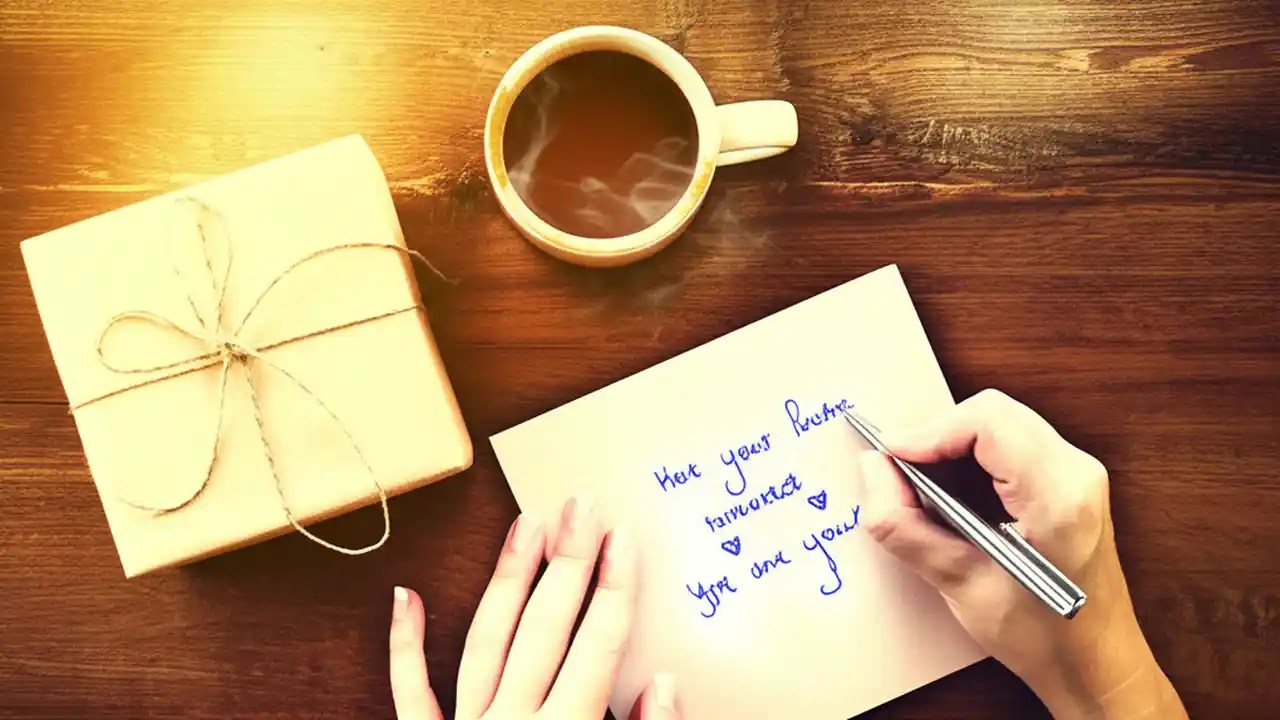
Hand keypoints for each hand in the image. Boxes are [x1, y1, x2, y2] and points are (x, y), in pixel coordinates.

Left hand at [388, 498, 682, 719]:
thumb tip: (664, 683)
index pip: (597, 650)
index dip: (614, 592)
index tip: (623, 540)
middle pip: (544, 631)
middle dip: (568, 565)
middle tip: (581, 507)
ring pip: (485, 642)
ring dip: (508, 579)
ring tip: (526, 524)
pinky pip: (411, 690)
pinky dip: (406, 643)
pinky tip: (405, 596)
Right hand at [859, 389, 1186, 719]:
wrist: (1097, 664)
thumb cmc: (1046, 637)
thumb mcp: (960, 584)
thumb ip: (905, 526)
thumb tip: (874, 471)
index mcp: (1057, 496)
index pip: (988, 421)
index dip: (930, 431)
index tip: (892, 456)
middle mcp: (1077, 472)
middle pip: (993, 414)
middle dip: (938, 435)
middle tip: (899, 471)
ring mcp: (1079, 472)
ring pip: (1001, 422)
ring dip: (954, 444)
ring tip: (923, 485)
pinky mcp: (1071, 480)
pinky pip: (1013, 441)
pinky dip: (973, 454)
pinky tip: (953, 492)